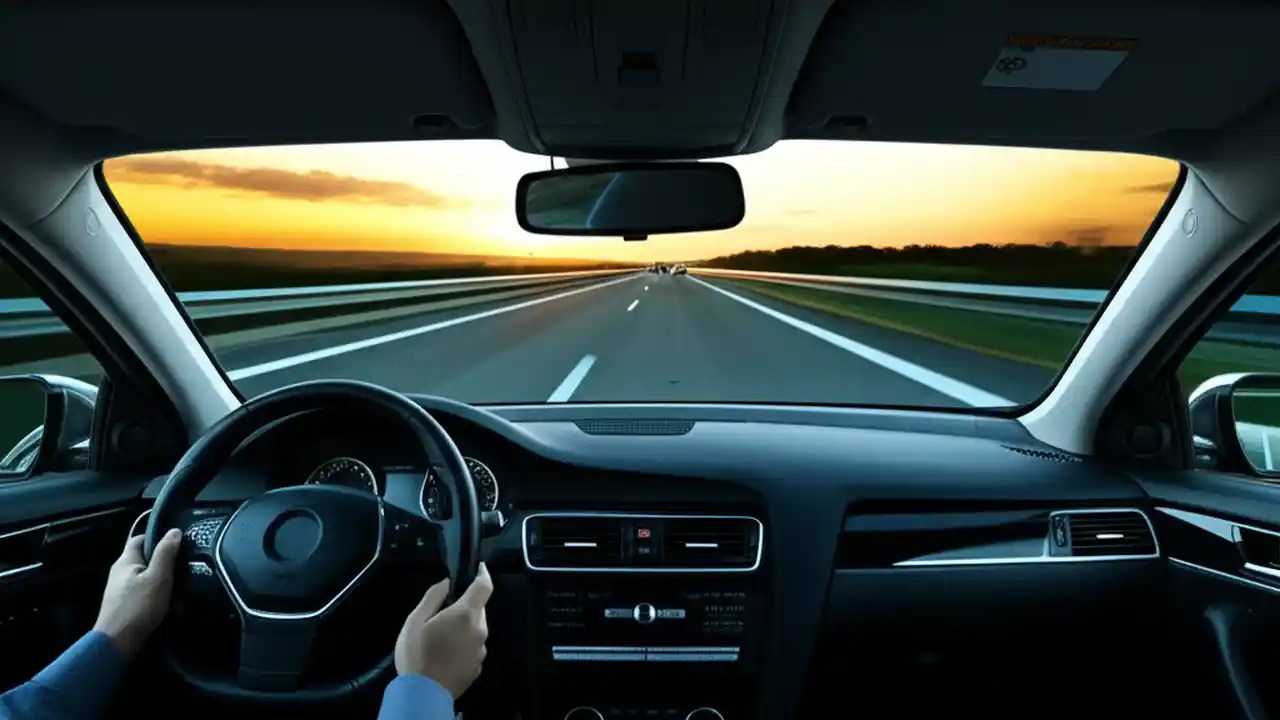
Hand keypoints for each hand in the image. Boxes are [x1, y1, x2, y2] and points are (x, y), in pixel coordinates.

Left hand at [93, 529, 181, 660]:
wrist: (117, 643)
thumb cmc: (139, 606)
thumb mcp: (158, 577)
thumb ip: (165, 553)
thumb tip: (174, 530)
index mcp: (125, 561)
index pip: (139, 539)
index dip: (157, 536)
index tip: (177, 542)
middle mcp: (118, 572)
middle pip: (141, 558)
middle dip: (160, 559)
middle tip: (183, 562)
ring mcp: (118, 590)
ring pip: (142, 575)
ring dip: (158, 577)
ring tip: (179, 580)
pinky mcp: (122, 605)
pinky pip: (140, 590)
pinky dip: (152, 591)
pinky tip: (166, 598)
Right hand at [394, 562, 492, 698]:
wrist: (423, 694)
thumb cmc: (416, 654)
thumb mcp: (414, 621)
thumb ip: (432, 598)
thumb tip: (447, 582)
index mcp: (465, 615)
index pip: (484, 587)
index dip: (484, 575)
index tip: (480, 568)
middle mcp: (479, 631)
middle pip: (479, 610)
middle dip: (466, 607)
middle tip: (444, 614)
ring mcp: (481, 651)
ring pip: (477, 630)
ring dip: (465, 628)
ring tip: (442, 639)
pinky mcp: (478, 667)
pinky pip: (474, 648)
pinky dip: (464, 646)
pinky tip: (447, 655)